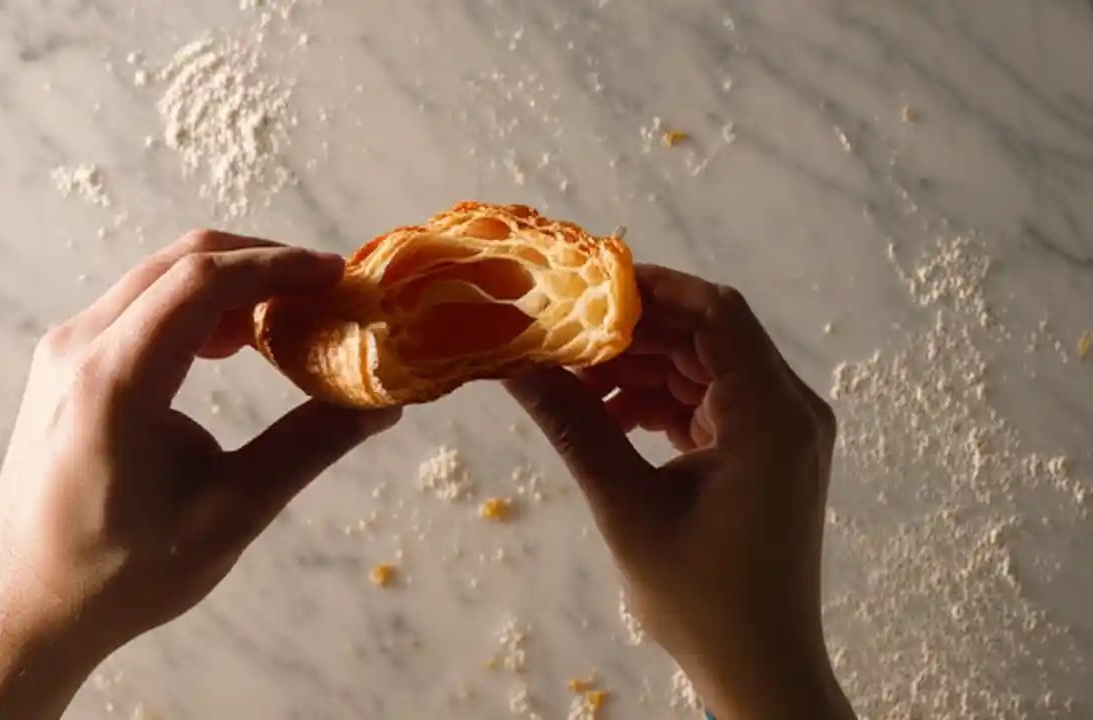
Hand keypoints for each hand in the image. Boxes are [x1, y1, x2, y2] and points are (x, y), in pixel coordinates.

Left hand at [0, 231, 400, 718]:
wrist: (27, 604)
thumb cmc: (124, 570)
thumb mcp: (233, 511)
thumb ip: (311, 445)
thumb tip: (381, 405)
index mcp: (115, 380)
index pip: (203, 280)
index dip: (277, 266)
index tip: (336, 274)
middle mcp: (78, 347)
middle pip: (180, 262)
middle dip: (260, 262)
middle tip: (325, 288)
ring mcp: (64, 351)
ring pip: (157, 277)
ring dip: (229, 281)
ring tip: (291, 312)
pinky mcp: (65, 364)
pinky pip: (138, 306)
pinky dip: (196, 305)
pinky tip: (238, 340)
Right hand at [507, 265, 852, 719]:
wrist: (760, 668)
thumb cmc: (703, 599)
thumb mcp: (628, 507)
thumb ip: (575, 427)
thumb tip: (517, 368)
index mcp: (773, 416)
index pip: (719, 314)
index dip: (654, 288)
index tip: (588, 287)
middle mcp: (790, 411)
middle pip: (709, 335)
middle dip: (634, 332)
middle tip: (564, 335)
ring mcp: (781, 432)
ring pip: (703, 367)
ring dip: (640, 369)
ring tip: (573, 384)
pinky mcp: (765, 453)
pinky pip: (709, 402)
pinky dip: (658, 402)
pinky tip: (606, 417)